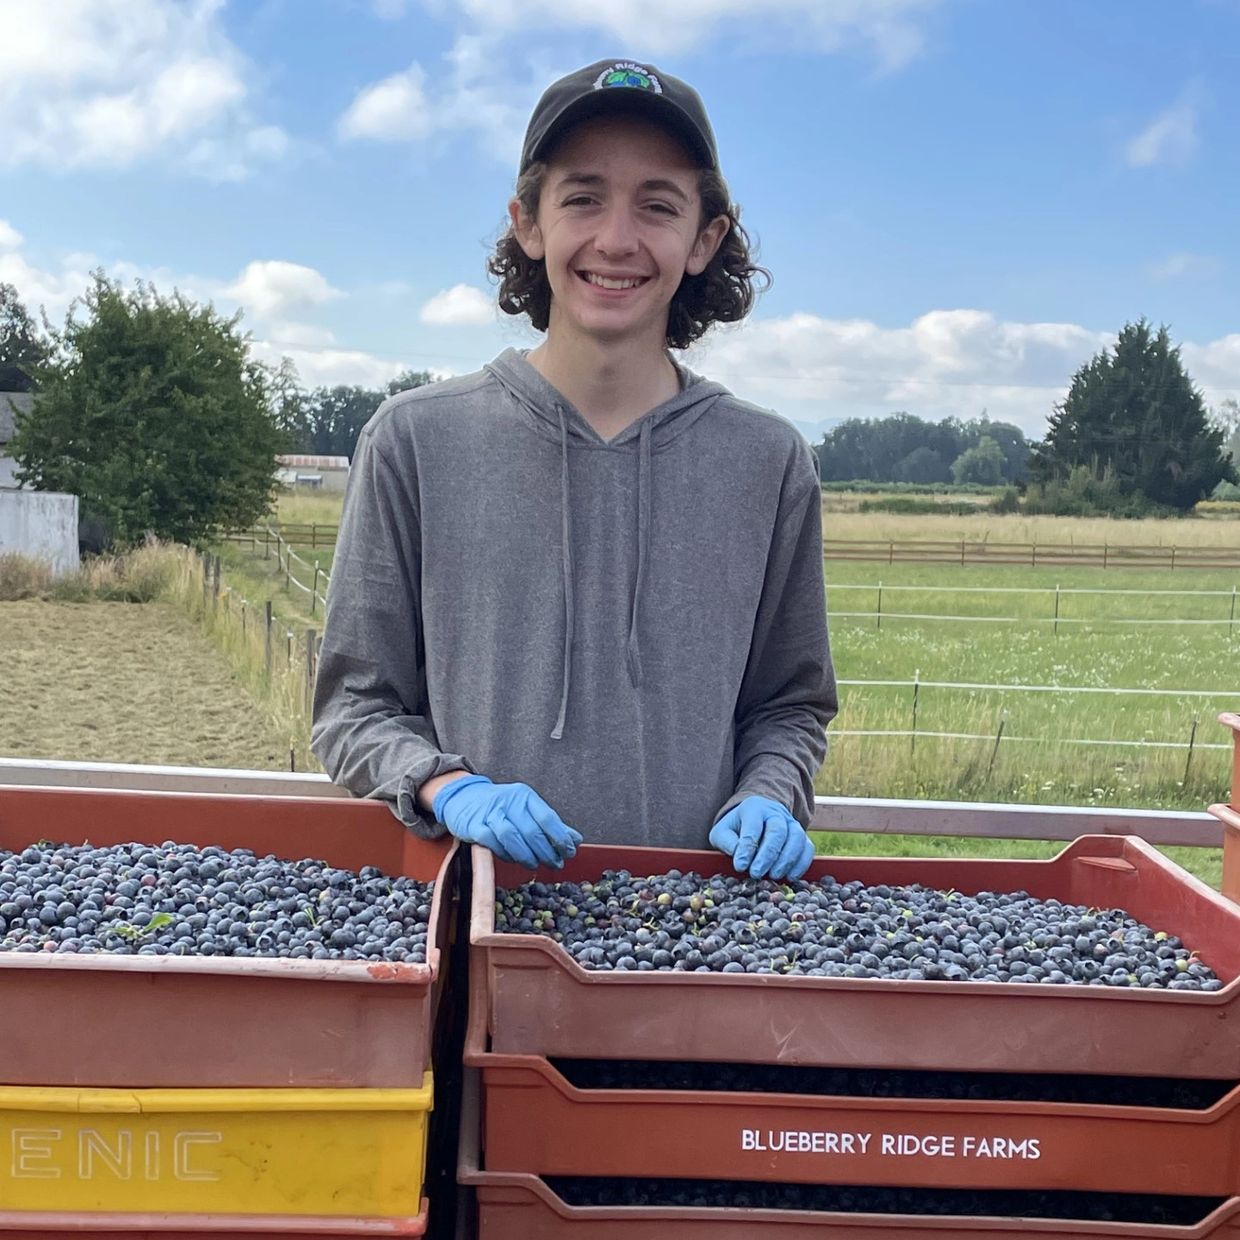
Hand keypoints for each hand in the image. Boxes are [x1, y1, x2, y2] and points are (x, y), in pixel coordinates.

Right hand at [431, 774, 582, 869]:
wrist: (463, 797)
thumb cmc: (500, 806)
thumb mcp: (526, 809)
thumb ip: (549, 824)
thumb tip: (575, 839)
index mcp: (525, 796)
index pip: (548, 817)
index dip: (561, 838)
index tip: (569, 852)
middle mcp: (509, 801)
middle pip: (532, 831)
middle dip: (546, 851)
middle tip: (554, 863)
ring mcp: (490, 813)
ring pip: (512, 837)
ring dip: (526, 856)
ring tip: (534, 864)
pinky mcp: (474, 825)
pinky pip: (492, 843)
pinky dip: (505, 854)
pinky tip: (512, 859)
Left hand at [709, 796, 814, 879]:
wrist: (756, 818)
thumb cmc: (736, 829)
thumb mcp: (722, 832)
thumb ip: (726, 842)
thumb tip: (739, 857)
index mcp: (754, 808)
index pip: (753, 827)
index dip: (747, 848)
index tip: (740, 867)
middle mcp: (776, 812)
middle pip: (777, 831)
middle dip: (768, 855)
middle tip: (757, 874)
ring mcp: (792, 823)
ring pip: (796, 838)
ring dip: (786, 860)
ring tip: (773, 876)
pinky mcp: (802, 835)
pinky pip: (807, 847)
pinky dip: (801, 863)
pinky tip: (790, 877)